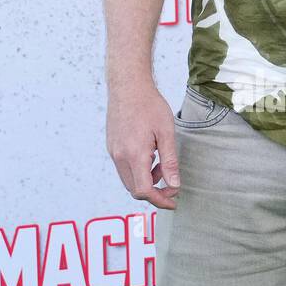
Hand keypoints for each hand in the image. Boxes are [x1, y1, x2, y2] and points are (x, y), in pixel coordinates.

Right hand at [106, 79, 179, 209]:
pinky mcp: (111, 145)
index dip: (161, 200)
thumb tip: (174, 185)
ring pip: (128, 180)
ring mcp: (113, 151)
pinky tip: (150, 155)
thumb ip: (170, 161)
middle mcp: (119, 156)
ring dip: (146, 181)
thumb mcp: (166, 132)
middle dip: (154, 192)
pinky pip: (123, 168)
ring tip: (161, 165)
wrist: (128, 85)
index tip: (174, 200)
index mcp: (134, 155)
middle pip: (134, 190)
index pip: (144, 191)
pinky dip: (138, 170)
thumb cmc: (149, 105)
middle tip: (171, 185)